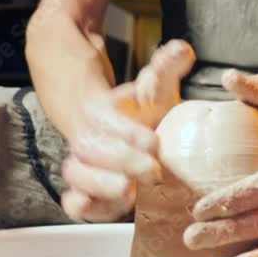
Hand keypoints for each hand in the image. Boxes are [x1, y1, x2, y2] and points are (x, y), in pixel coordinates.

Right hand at [61, 40, 194, 221]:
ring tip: (130, 191)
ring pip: (75, 173)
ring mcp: (82, 166)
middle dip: (121, 160)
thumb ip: (167, 69)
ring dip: (101, 184)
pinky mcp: (85, 194)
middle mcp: (86, 138)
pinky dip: (88, 209)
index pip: (105, 119)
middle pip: (88, 147)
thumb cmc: (143, 115)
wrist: (122, 137)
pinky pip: (74, 204)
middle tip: (152, 171)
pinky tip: (114, 208)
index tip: (154, 143)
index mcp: (100, 112)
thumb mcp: (156, 90)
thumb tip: (183, 48)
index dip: (127, 132)